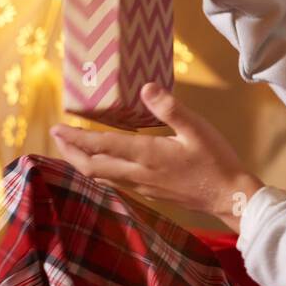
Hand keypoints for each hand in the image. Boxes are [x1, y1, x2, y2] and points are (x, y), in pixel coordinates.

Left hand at [49, 83, 263, 232]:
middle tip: (57, 137)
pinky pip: (115, 182)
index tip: (57, 127)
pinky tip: (104, 163)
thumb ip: (170, 108)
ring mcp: (143, 186)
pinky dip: (100, 170)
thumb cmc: (216, 161)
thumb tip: (146, 87)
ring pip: (101, 177)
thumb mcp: (198, 129)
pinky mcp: (150, 193)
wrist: (228, 197)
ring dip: (83, 162)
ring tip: (73, 149)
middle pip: (91, 167)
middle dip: (70, 152)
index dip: (75, 137)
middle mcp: (139, 174)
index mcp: (147, 155)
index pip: (101, 146)